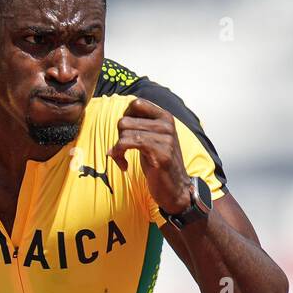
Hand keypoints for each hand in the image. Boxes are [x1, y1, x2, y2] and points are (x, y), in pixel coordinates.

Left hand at [108, 97, 189, 214]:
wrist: (175, 188)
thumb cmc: (159, 164)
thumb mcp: (151, 140)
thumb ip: (138, 128)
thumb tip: (119, 124)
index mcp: (165, 117)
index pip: (136, 103)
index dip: (125, 117)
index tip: (126, 134)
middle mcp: (167, 124)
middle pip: (125, 120)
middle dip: (118, 136)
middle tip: (122, 151)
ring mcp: (165, 138)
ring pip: (124, 132)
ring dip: (117, 148)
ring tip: (122, 159)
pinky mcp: (160, 152)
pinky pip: (127, 143)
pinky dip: (119, 155)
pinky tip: (124, 165)